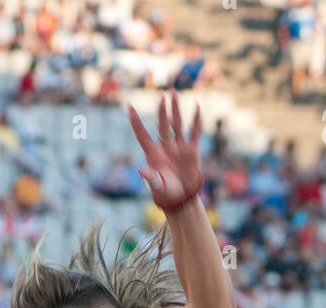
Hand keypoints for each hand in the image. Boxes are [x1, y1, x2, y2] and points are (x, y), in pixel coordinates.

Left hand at [128, 89, 202, 208]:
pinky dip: (196, 121)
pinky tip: (197, 107)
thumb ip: (150, 178)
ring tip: (173, 93)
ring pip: (177, 124)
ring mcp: (178, 146)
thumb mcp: (157, 186)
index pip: (142, 135)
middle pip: (163, 125)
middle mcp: (165, 146)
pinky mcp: (191, 149)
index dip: (136, 123)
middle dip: (162, 111)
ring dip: (175, 109)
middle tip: (161, 96)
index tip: (129, 107)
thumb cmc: (166, 192)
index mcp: (153, 154)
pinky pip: (194, 132)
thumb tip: (140, 170)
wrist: (182, 196)